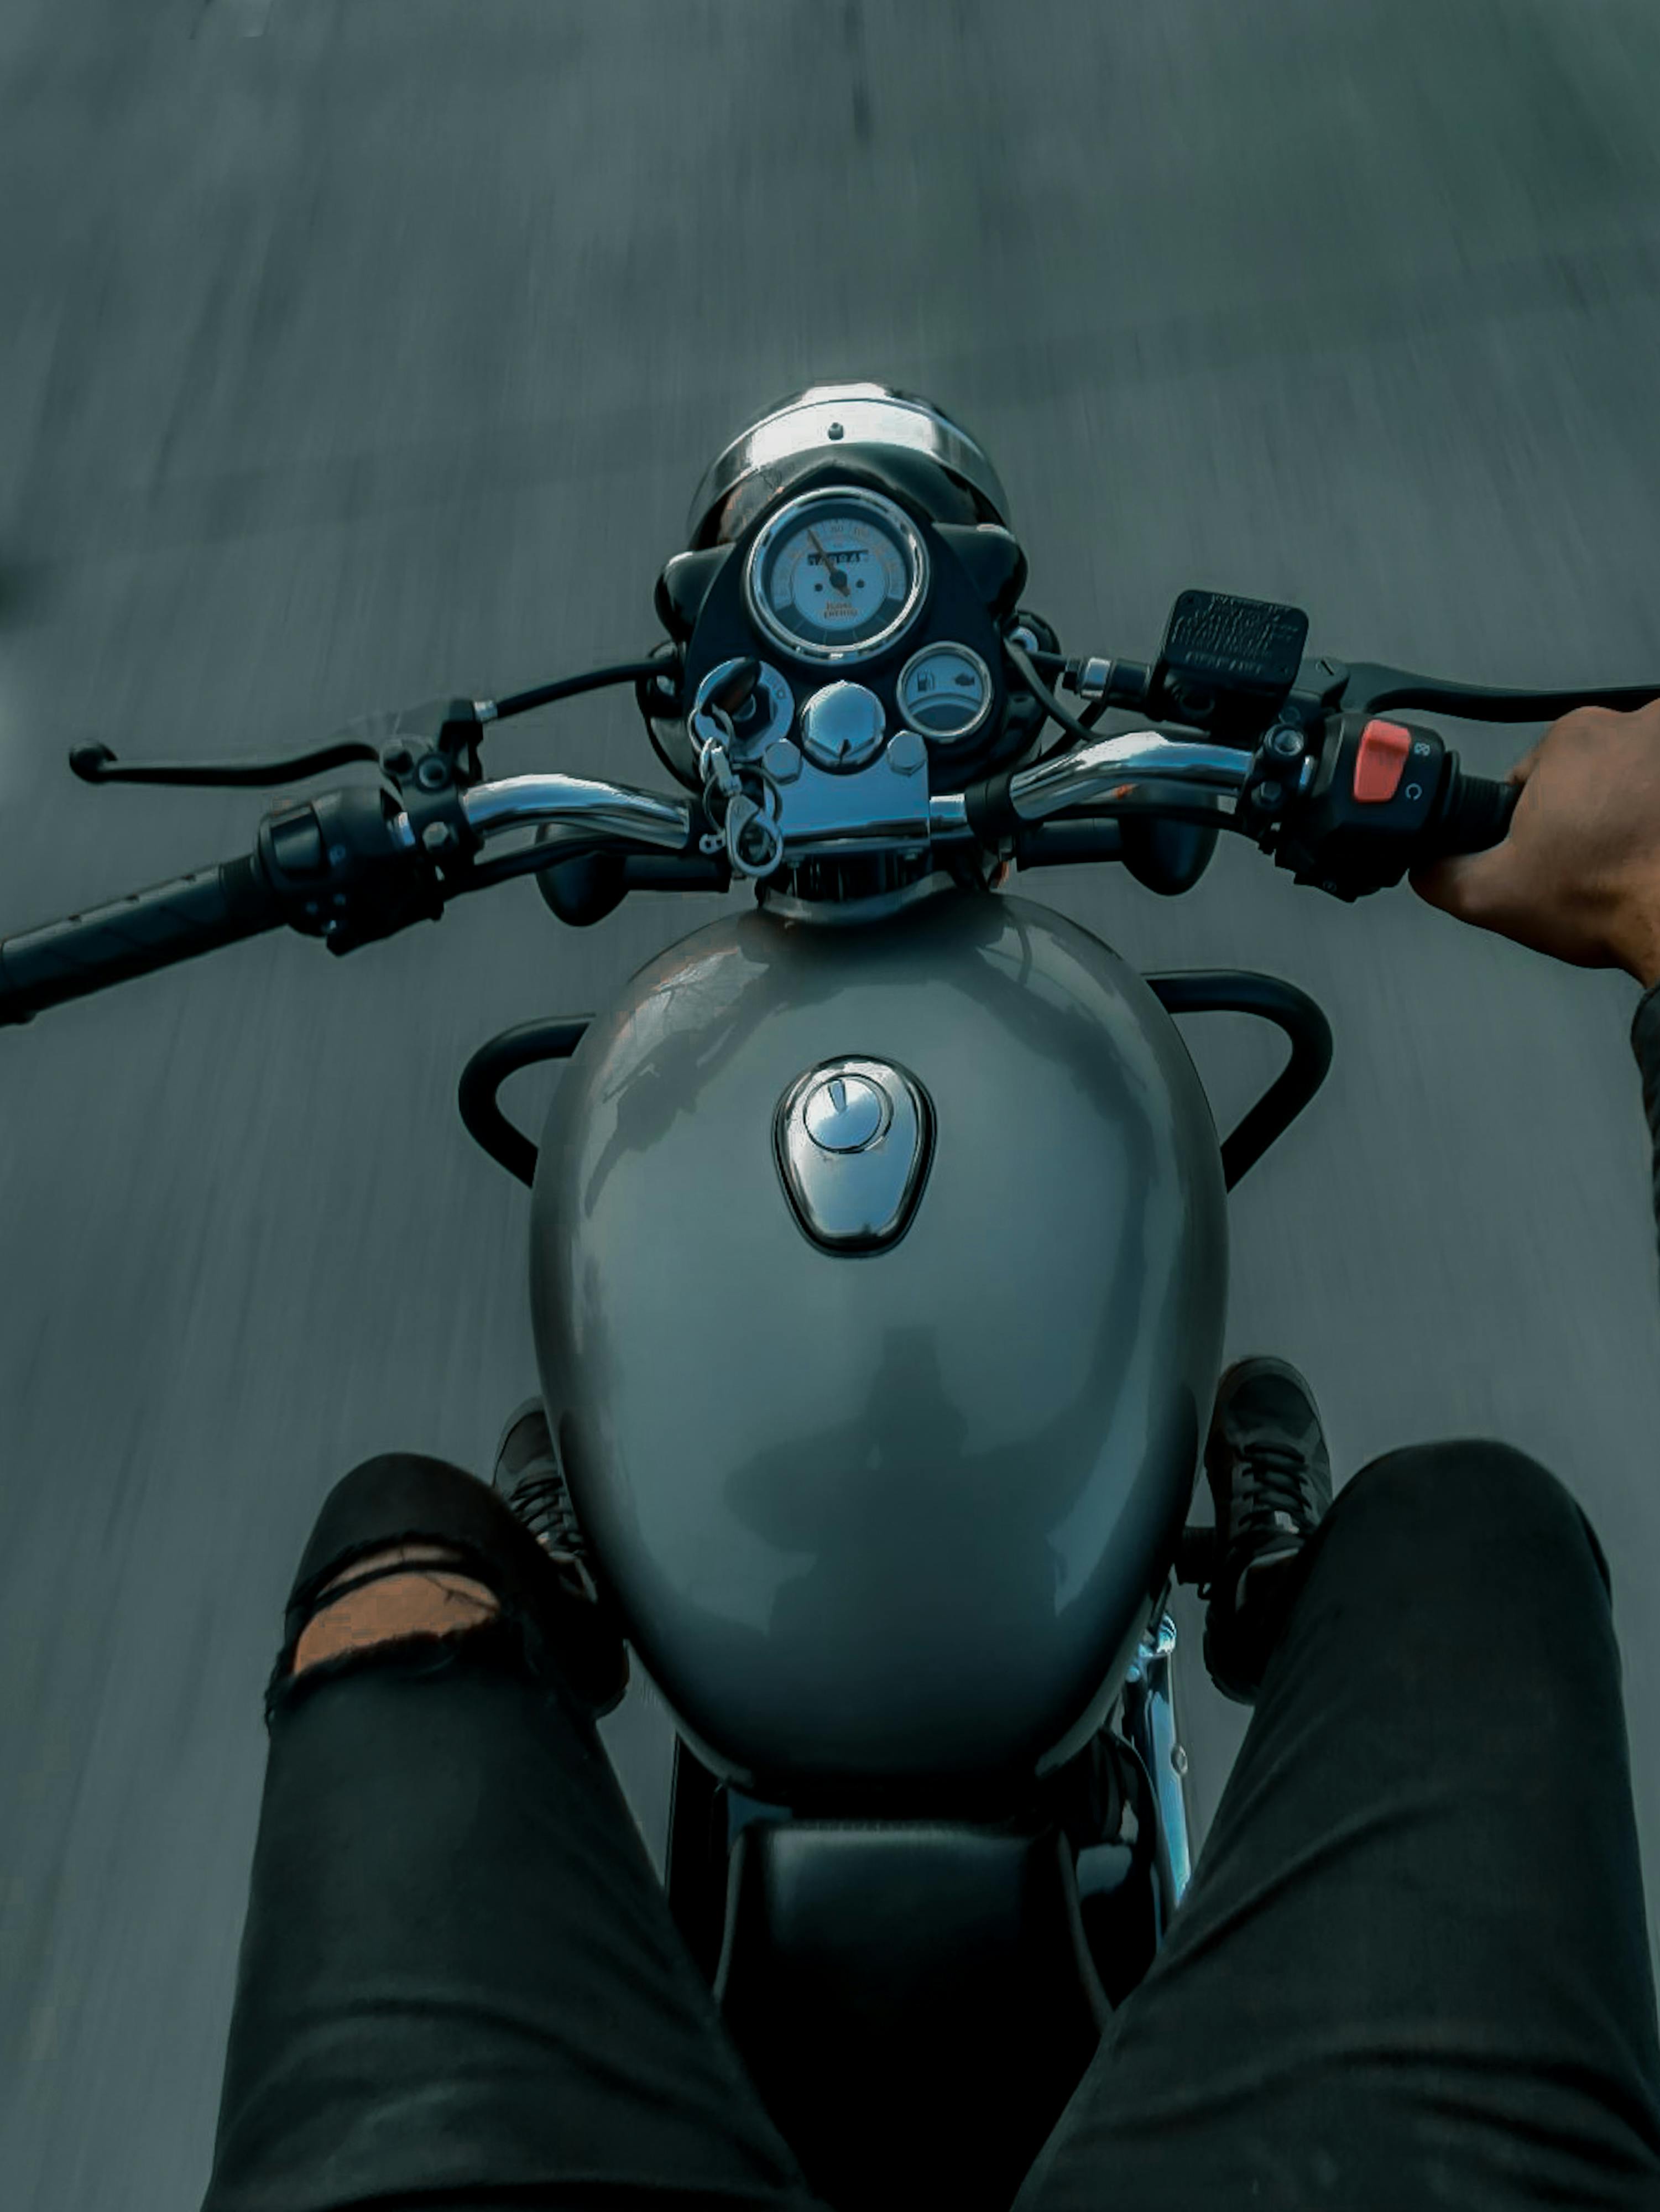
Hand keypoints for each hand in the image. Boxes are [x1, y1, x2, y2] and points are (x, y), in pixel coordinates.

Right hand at [1410, 700, 1659, 988]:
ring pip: (1633, 780)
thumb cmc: (1614, 901)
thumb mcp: (1489, 897)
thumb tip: (1426, 864)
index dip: (1529, 821)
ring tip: (1625, 856)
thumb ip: (1439, 872)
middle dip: (1583, 811)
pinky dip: (1654, 820)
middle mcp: (1636, 727)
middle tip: (1587, 859)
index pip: (1530, 775)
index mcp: (1572, 737)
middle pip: (1587, 772)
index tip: (1547, 850)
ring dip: (1626, 810)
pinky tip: (1650, 851)